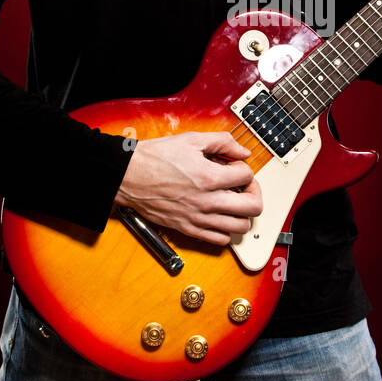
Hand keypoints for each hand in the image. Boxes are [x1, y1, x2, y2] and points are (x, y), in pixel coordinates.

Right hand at [114, 130, 262, 245]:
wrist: (127, 177)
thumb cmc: (154, 158)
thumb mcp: (190, 140)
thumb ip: (221, 142)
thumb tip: (242, 151)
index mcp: (209, 177)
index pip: (247, 175)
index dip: (244, 167)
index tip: (235, 166)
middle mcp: (206, 201)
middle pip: (253, 207)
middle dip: (254, 193)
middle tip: (244, 187)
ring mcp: (198, 218)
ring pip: (239, 227)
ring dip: (242, 213)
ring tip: (234, 202)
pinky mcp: (188, 229)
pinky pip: (220, 240)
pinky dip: (226, 230)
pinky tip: (219, 216)